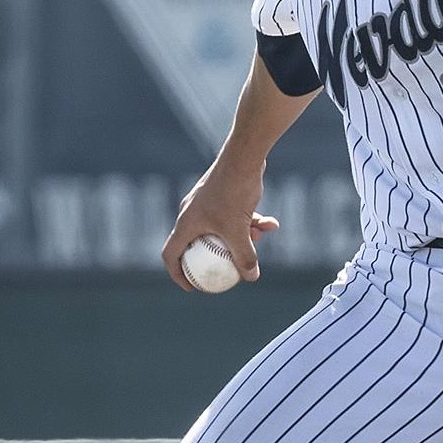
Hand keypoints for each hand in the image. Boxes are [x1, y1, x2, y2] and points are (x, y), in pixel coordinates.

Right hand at [161, 171, 279, 291]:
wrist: (244, 156)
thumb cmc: (235, 191)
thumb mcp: (240, 229)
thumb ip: (245, 257)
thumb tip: (251, 278)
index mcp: (186, 223)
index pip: (170, 254)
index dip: (178, 274)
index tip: (193, 286)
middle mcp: (192, 213)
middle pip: (199, 244)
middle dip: (218, 257)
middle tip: (229, 270)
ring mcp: (207, 204)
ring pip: (221, 230)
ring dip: (241, 237)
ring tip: (259, 236)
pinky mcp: (222, 195)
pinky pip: (234, 216)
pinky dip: (250, 222)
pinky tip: (271, 223)